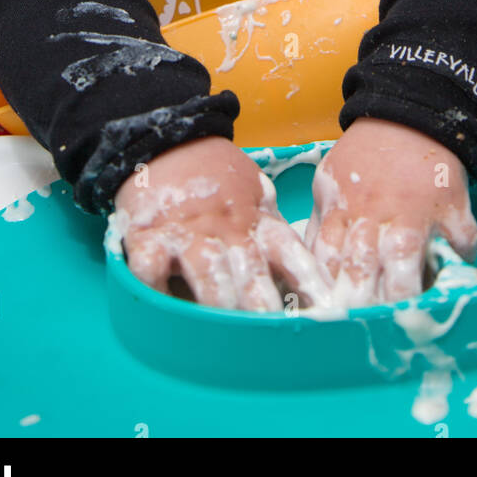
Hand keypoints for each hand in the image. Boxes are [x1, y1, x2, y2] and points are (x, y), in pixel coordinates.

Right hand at [114, 135, 330, 311]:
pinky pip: (151, 270)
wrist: (168, 140)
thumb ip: (272, 227)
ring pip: (207, 272)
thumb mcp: (255, 191)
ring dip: (219, 301)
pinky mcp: (148, 238)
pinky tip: (166, 309)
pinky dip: (157, 292)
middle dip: (264, 305)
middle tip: (275, 335)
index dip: (311, 283)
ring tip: (227, 330)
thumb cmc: (217, 174)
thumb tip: (304, 267)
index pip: (291, 253)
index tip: (328, 311)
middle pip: (250, 271)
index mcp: (257, 220)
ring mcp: (187, 233)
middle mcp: (226, 229)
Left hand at [303, 117, 476, 306]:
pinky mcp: (451, 207)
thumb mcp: (330, 182)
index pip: (328, 258)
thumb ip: (322, 226)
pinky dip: (459, 262)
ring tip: (401, 319)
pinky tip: (454, 280)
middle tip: (357, 330)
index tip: (325, 318)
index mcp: (343, 208)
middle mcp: (376, 213)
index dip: (326, 290)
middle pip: (363, 264)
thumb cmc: (366, 157)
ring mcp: (416, 211)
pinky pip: (459, 242)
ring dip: (402, 291)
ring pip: (405, 258)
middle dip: (359, 300)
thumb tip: (305, 267)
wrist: (411, 114)